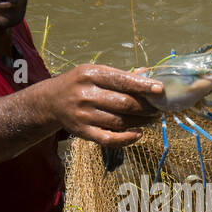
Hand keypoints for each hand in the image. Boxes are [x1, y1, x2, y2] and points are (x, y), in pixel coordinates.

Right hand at [46, 65, 163, 146]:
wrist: (51, 101)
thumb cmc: (79, 84)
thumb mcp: (94, 72)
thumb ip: (120, 75)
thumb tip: (147, 74)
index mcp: (90, 75)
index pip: (121, 80)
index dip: (142, 86)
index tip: (160, 90)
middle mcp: (86, 95)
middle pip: (123, 103)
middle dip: (145, 107)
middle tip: (158, 108)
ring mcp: (84, 115)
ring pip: (119, 121)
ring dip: (140, 122)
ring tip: (152, 119)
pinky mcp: (83, 132)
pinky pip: (108, 139)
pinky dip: (126, 139)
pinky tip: (138, 134)